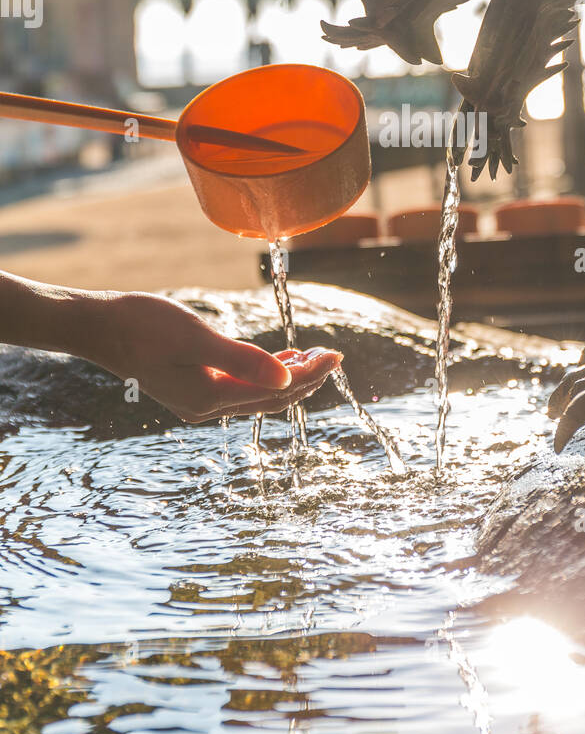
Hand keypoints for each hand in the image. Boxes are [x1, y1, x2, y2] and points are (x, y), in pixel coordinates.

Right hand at [86, 292, 341, 423]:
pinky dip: (261, 372)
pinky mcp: (190, 386)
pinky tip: (275, 358)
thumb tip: (288, 379)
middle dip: (306, 377)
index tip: (336, 355)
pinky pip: (238, 385)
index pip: (277, 392)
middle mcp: (206, 407)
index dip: (311, 375)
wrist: (98, 327)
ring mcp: (197, 400)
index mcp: (211, 398)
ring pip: (255, 392)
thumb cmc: (143, 326)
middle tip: (333, 355)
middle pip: (270, 398)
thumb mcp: (198, 338)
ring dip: (285, 375)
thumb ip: (243, 360)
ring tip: (312, 355)